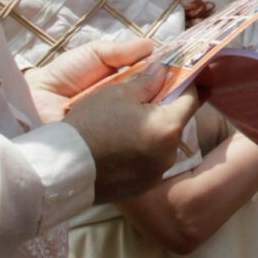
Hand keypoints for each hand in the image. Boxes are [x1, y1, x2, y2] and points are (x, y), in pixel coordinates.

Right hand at [29, 35, 202, 202]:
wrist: (65, 167)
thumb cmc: (92, 124)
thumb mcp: (119, 94)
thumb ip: (148, 81)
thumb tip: (163, 70)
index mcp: (168, 127)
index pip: (192, 99)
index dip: (187, 84)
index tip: (181, 75)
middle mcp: (169, 154)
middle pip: (177, 123)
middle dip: (167, 108)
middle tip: (149, 98)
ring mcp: (156, 173)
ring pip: (163, 144)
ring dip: (154, 131)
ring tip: (131, 123)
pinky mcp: (142, 187)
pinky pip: (150, 161)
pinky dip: (143, 150)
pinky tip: (123, 144)